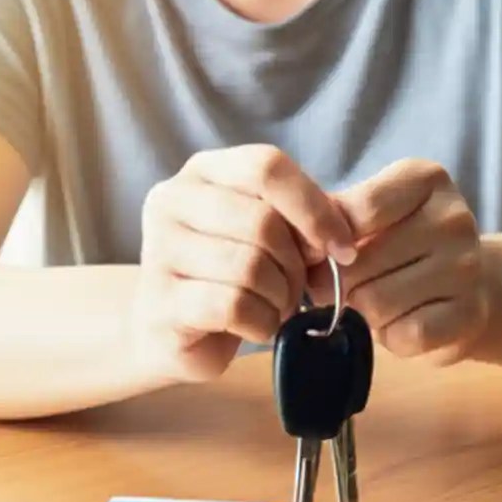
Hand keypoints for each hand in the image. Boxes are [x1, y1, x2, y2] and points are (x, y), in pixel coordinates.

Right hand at [133, 145, 357, 381]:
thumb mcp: (266, 236)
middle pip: (262, 221)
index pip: (266, 167)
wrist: (172, 333)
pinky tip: (257, 326)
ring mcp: (159, 251)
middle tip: (298, 290)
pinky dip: (261, 322)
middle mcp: (171, 202)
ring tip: (276, 307)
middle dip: (296, 265)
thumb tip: (339, 235)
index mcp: (202, 172)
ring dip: (280, 297)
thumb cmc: (229, 277)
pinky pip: (234, 306)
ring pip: (250, 267)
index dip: (314, 208)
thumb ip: (301, 221)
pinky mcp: (161, 303)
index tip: (343, 247)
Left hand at [312, 159, 490, 365]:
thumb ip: (335, 219)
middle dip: (340, 282)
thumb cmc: (402, 246)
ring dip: (363, 311)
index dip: (327, 240)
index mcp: (426, 180)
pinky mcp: (469, 314)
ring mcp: (467, 267)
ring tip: (375, 302)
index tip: (322, 253)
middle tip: (345, 287)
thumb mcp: (371, 216)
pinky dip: (390, 336)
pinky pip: (404, 335)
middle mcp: (454, 218)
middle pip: (361, 262)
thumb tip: (300, 243)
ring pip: (376, 302)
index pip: (359, 210)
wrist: (469, 286)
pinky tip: (400, 323)